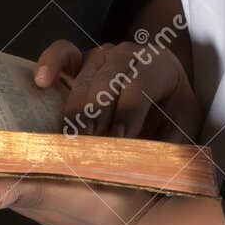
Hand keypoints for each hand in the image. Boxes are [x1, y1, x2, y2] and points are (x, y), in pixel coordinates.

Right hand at [34, 37, 200, 142]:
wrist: (161, 93)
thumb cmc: (170, 114)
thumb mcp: (182, 127)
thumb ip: (172, 145)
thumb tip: (161, 169)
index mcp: (159, 65)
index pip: (139, 84)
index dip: (127, 112)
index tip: (118, 140)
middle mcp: (129, 55)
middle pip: (109, 80)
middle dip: (98, 114)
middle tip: (90, 145)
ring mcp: (102, 56)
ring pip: (85, 77)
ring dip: (76, 109)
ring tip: (71, 138)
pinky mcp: (79, 61)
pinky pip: (63, 54)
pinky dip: (51, 63)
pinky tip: (42, 81)